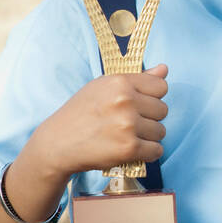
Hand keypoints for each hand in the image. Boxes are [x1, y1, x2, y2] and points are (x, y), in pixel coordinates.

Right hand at [28, 64, 169, 179]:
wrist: (57, 144)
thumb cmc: (82, 113)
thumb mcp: (104, 88)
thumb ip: (138, 79)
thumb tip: (164, 69)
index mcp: (119, 82)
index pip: (161, 87)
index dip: (152, 98)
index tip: (138, 105)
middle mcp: (125, 101)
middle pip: (163, 110)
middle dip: (149, 118)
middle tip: (127, 123)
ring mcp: (127, 125)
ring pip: (161, 131)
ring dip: (148, 137)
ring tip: (126, 136)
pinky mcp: (129, 148)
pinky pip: (157, 150)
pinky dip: (147, 153)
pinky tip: (131, 149)